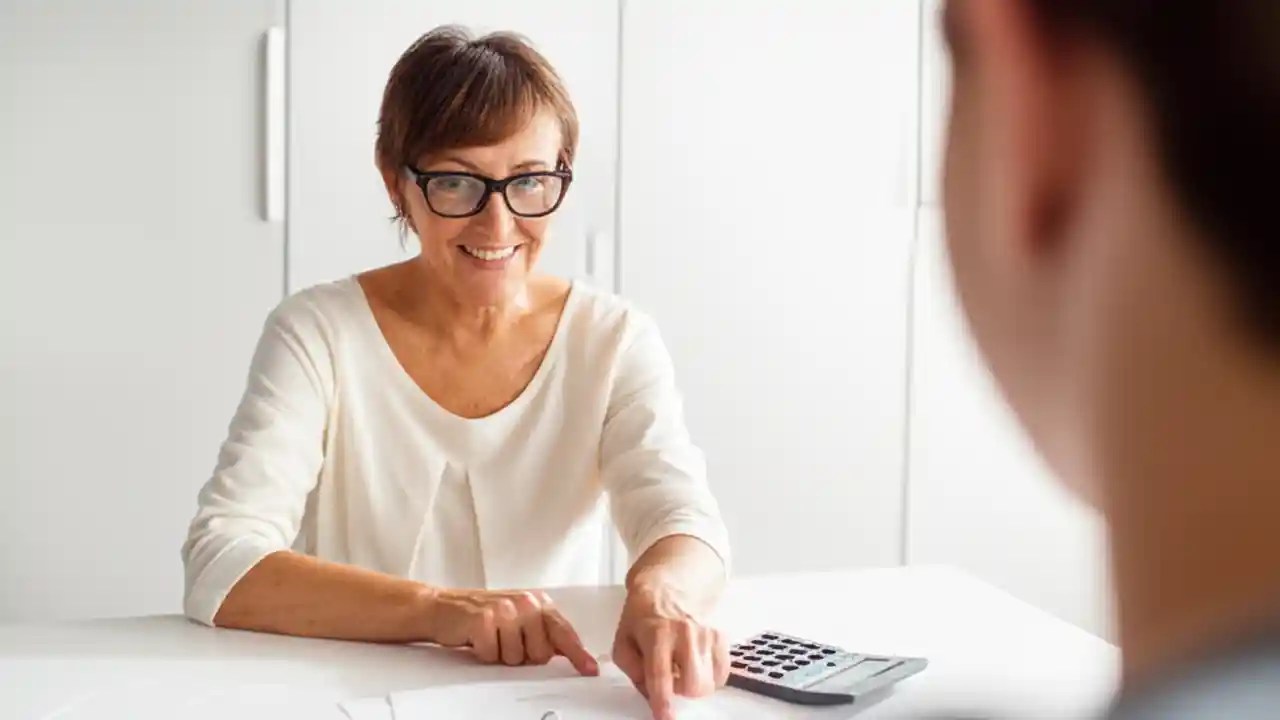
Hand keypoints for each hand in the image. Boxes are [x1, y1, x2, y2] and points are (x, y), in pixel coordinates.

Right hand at [422, 588, 597, 674]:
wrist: (442, 606)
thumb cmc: (482, 615)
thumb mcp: (518, 620)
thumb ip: (543, 634)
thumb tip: (568, 654)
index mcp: (538, 602)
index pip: (563, 632)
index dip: (577, 654)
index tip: (590, 668)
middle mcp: (525, 603)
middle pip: (540, 654)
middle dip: (523, 656)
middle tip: (506, 640)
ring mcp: (505, 610)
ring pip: (516, 659)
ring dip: (501, 655)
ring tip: (491, 638)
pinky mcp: (484, 620)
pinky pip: (493, 656)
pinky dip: (484, 654)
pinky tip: (478, 639)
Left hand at [611, 583, 729, 719]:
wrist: (667, 586)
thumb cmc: (642, 616)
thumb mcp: (623, 640)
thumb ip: (632, 670)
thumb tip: (649, 692)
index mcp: (656, 634)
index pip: (660, 675)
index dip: (663, 702)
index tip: (665, 717)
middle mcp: (685, 634)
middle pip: (693, 685)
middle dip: (681, 692)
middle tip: (671, 679)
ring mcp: (706, 634)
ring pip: (709, 682)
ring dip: (694, 684)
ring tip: (682, 669)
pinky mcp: (720, 636)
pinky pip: (722, 673)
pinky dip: (710, 677)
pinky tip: (696, 664)